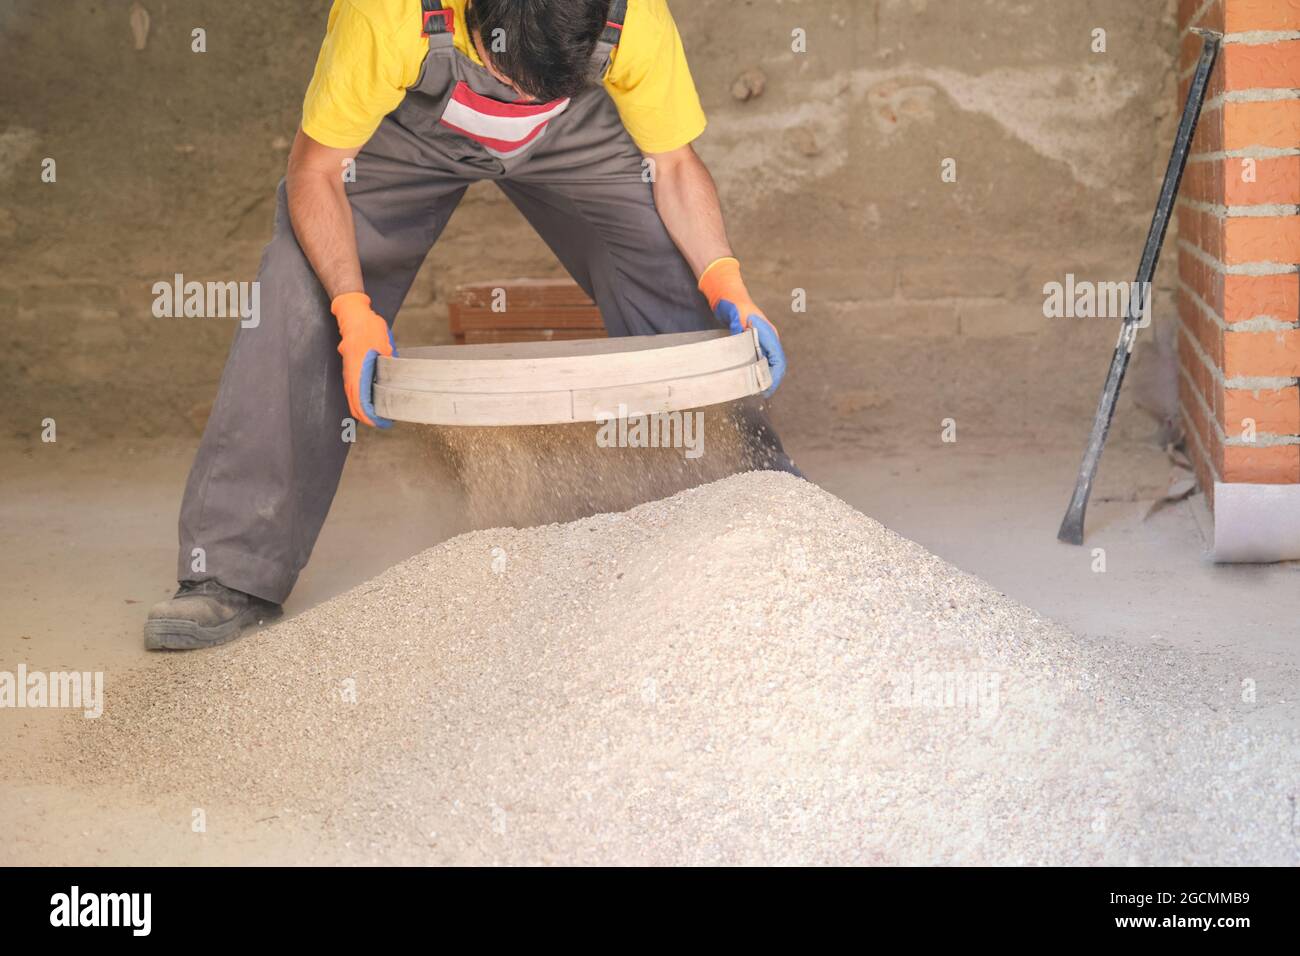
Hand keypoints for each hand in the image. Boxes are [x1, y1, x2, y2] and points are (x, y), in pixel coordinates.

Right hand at [331, 292, 395, 427]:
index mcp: (358, 369)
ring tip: (376, 416)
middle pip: (354, 403)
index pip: (361, 400)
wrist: (353, 315)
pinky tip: (368, 403)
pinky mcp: (349, 369)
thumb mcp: (385, 344)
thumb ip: (389, 362)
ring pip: (351, 398)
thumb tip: (396, 377)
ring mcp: (348, 371)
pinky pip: (351, 390)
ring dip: (362, 409)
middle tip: (381, 423)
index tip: (380, 422)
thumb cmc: (368, 327)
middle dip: (366, 416)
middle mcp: (350, 373)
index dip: (370, 415)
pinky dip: (358, 400)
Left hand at [698, 257, 785, 395]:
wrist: (728, 296)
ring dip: (763, 377)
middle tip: (758, 395)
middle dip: (769, 381)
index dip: (774, 376)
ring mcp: (763, 341)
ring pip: (768, 364)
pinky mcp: (755, 343)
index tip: (766, 389)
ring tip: (753, 391)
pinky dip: (756, 371)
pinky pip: (760, 361)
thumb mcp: (734, 313)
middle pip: (775, 365)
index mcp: (769, 333)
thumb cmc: (733, 304)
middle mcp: (769, 339)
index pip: (777, 359)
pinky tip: (747, 380)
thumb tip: (739, 334)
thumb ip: (737, 324)